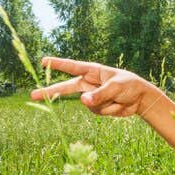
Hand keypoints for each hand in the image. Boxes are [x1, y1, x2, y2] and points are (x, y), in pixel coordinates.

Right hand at [30, 56, 153, 116]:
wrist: (141, 99)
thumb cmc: (129, 86)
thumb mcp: (116, 88)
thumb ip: (99, 94)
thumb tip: (83, 101)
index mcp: (93, 71)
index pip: (72, 67)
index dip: (57, 64)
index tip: (43, 61)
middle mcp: (89, 83)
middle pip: (66, 88)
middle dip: (50, 92)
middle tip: (33, 95)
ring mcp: (92, 96)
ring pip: (87, 104)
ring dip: (104, 104)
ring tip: (118, 99)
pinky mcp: (96, 107)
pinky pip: (96, 112)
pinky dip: (108, 111)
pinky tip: (118, 106)